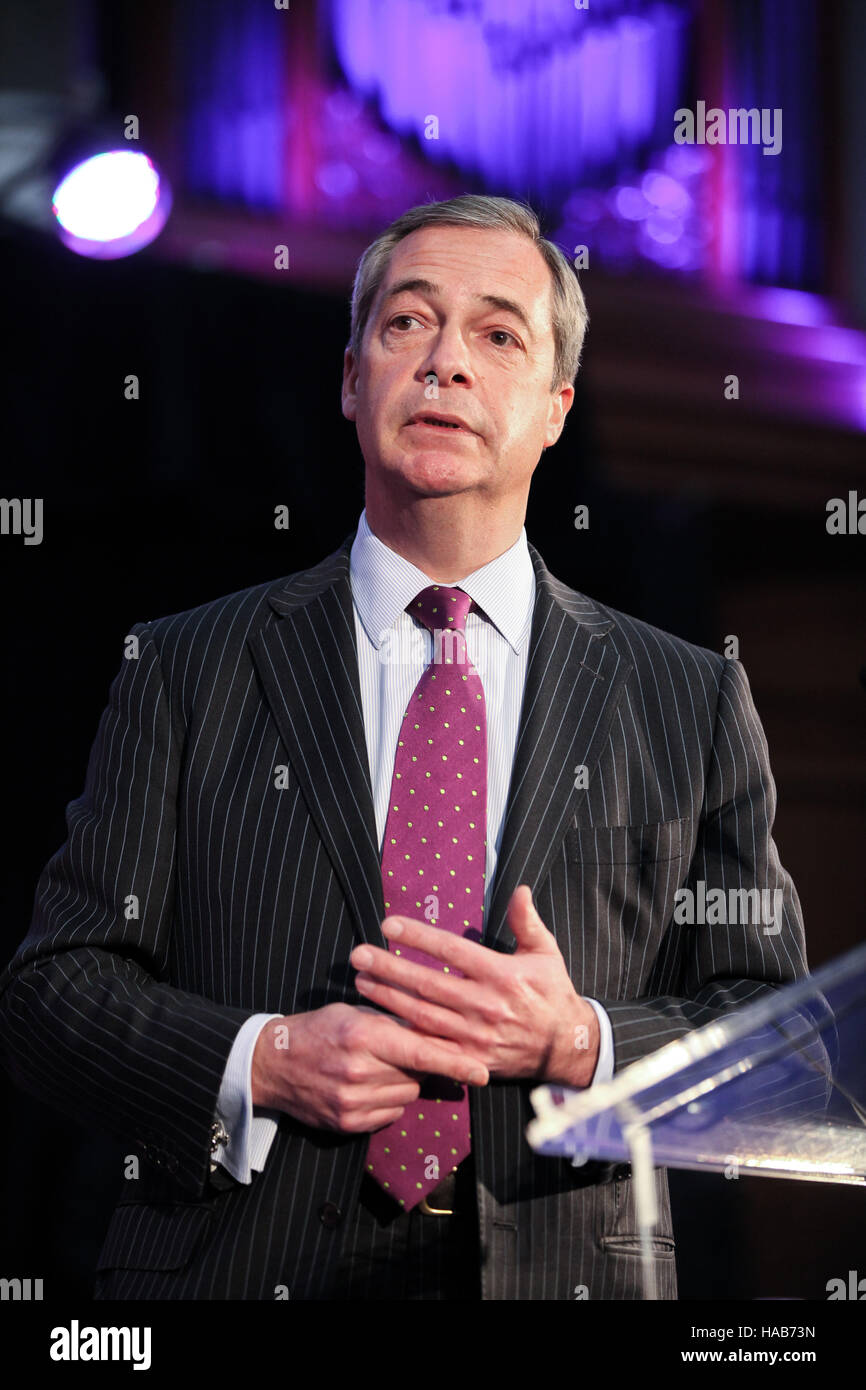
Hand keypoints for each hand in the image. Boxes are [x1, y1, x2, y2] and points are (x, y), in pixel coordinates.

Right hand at [250, 1002, 488, 1132]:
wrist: (272, 1064)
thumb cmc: (317, 1030)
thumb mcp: (354, 1014)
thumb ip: (393, 1025)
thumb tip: (435, 1032)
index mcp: (364, 1037)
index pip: (421, 1053)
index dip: (455, 1063)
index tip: (482, 1072)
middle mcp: (360, 1072)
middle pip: (417, 1076)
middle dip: (420, 1065)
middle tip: (403, 1052)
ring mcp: (352, 1102)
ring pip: (406, 1097)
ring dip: (404, 1083)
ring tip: (380, 1068)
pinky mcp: (347, 1123)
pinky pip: (389, 1115)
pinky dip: (387, 1101)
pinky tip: (369, 1086)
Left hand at [350, 885, 599, 1086]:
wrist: (565, 1047)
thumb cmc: (552, 993)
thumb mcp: (546, 953)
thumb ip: (527, 921)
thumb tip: (520, 889)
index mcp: (502, 974)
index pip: (451, 950)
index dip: (418, 937)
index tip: (389, 924)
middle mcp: (486, 1005)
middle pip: (428, 984)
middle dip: (390, 967)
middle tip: (359, 954)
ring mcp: (475, 1035)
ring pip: (422, 1014)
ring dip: (388, 997)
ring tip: (361, 980)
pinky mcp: (470, 1057)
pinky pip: (431, 1045)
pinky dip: (403, 1033)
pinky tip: (380, 1019)